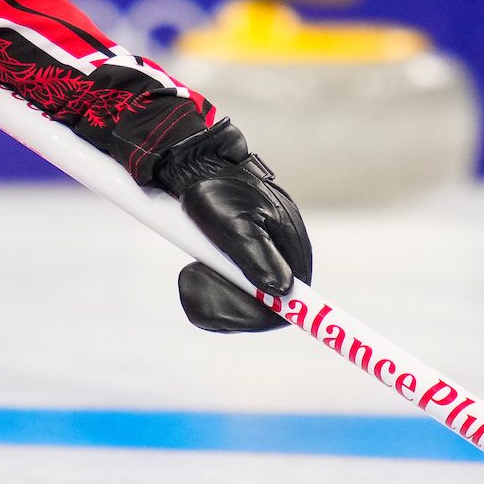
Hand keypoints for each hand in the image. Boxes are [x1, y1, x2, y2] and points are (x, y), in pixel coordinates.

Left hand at [147, 121, 313, 332]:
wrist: (195, 168)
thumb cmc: (218, 189)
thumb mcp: (236, 223)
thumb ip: (258, 257)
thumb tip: (282, 292)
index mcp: (291, 249)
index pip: (293, 302)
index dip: (263, 315)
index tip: (229, 312)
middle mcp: (282, 261)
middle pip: (262, 310)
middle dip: (223, 301)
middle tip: (192, 276)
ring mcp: (260, 264)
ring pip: (238, 305)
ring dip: (209, 292)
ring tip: (191, 268)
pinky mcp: (240, 266)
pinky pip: (225, 294)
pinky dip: (205, 286)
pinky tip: (194, 267)